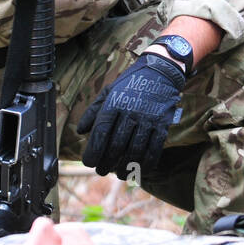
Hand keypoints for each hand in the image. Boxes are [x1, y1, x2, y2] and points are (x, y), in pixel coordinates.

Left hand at [78, 52, 186, 176]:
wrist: (161, 71)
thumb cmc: (130, 83)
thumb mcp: (109, 91)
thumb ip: (93, 111)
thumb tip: (80, 131)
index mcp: (114, 103)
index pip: (100, 132)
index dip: (93, 151)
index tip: (89, 162)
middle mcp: (130, 112)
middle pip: (116, 145)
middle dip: (107, 163)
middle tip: (102, 170)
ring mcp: (148, 118)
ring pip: (135, 150)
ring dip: (126, 166)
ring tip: (120, 173)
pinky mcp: (162, 124)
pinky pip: (154, 149)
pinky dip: (147, 163)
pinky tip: (140, 169)